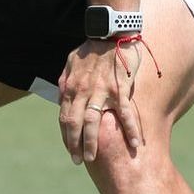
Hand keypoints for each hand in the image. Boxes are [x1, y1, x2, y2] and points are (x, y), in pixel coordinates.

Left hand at [56, 39, 143, 163]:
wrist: (111, 32)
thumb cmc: (91, 47)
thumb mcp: (70, 61)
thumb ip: (64, 79)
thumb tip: (59, 95)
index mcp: (71, 87)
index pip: (65, 117)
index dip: (66, 135)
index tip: (70, 148)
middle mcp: (83, 92)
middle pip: (76, 124)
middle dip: (76, 144)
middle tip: (79, 160)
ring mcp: (102, 92)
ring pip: (95, 122)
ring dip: (93, 142)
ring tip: (93, 158)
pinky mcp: (120, 89)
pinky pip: (125, 113)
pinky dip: (130, 129)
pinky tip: (134, 144)